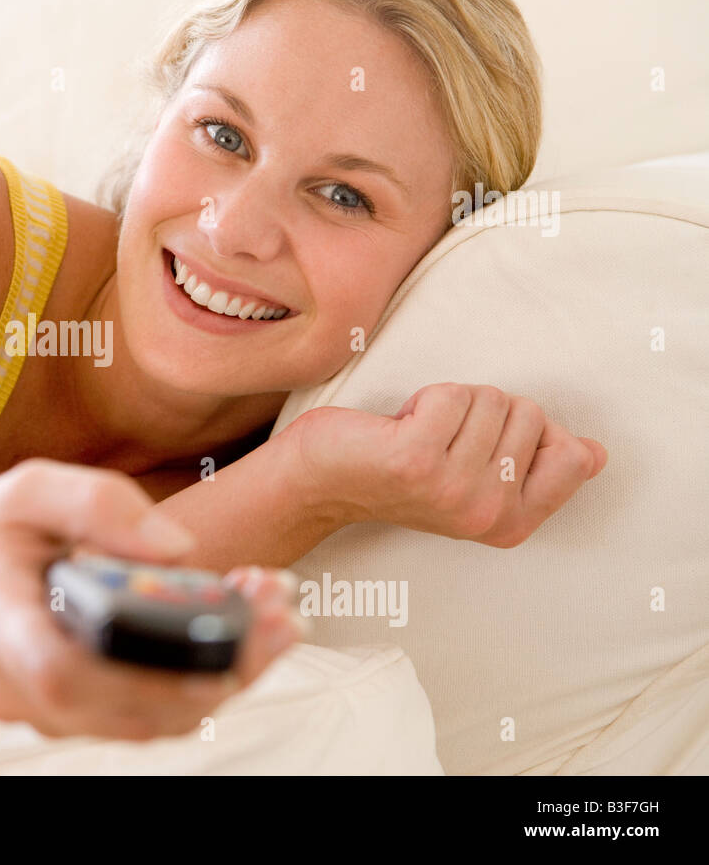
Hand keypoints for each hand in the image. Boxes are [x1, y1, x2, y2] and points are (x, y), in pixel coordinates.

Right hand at [0, 458, 304, 740]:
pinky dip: (206, 678)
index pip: (57, 669)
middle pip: (122, 708)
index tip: (207, 664)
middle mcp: (19, 683)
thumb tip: (175, 549)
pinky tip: (248, 632)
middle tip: (278, 620)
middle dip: (214, 670)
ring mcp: (50, 712)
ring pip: (146, 720)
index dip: (136, 679)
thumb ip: (95, 502)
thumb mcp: (27, 489)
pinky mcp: (84, 718)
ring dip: (224, 676)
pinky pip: (149, 713)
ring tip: (278, 618)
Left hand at [285, 383, 607, 547]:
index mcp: (512, 523)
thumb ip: (537, 468)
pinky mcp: (417, 462)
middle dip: (484, 412)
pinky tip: (398, 428)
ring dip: (451, 403)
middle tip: (440, 441)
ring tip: (418, 434)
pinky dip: (425, 398)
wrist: (322, 480)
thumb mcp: (479, 479)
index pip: (574, 455)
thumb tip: (595, 452)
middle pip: (530, 414)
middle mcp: (488, 513)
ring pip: (491, 399)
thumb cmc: (399, 470)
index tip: (483, 447)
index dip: (530, 430)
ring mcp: (454, 490)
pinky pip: (451, 394)